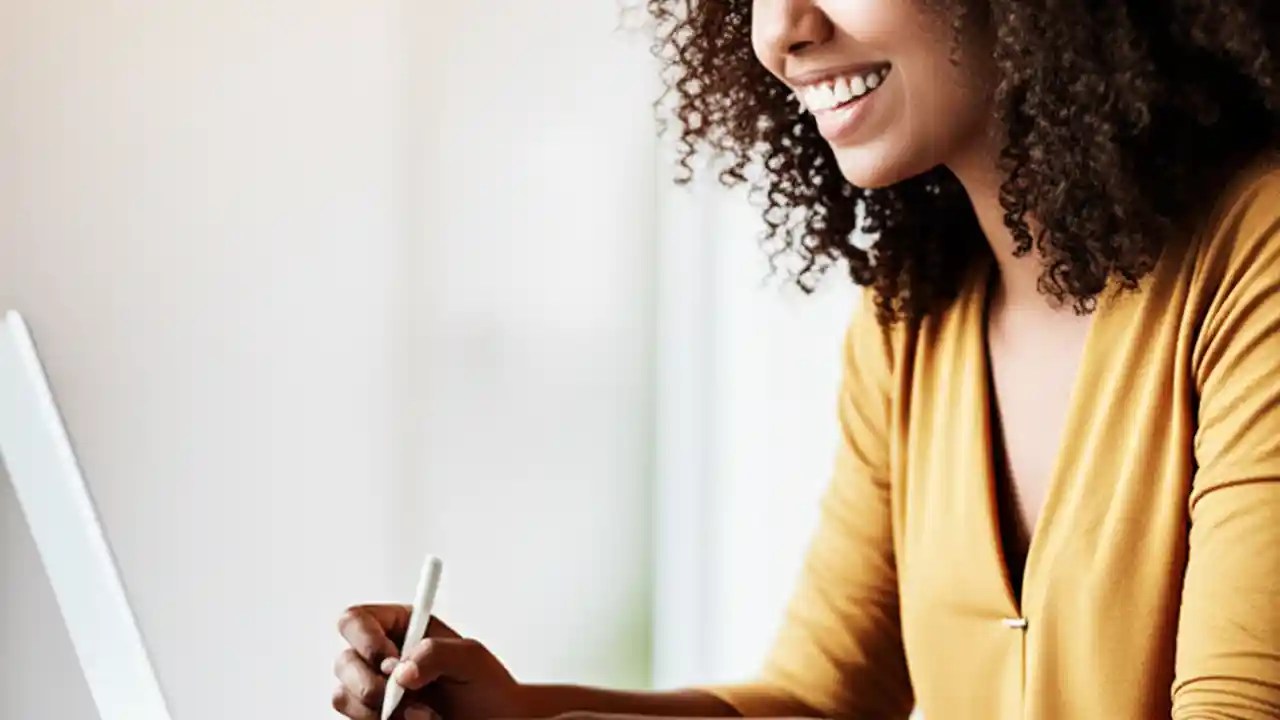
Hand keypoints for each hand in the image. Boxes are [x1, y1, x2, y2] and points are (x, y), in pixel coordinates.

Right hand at [332, 604, 524, 719]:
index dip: (364, 639)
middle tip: (401, 698)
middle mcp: (380, 658)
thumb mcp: (471, 658)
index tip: (390, 662)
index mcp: (399, 628)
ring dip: (380, 712)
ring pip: (343, 697)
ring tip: (423, 716)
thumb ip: (436, 653)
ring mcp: (373, 691)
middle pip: (344, 662)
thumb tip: (400, 672)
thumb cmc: (485, 687)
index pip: (356, 620)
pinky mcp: (371, 718)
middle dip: (370, 684)